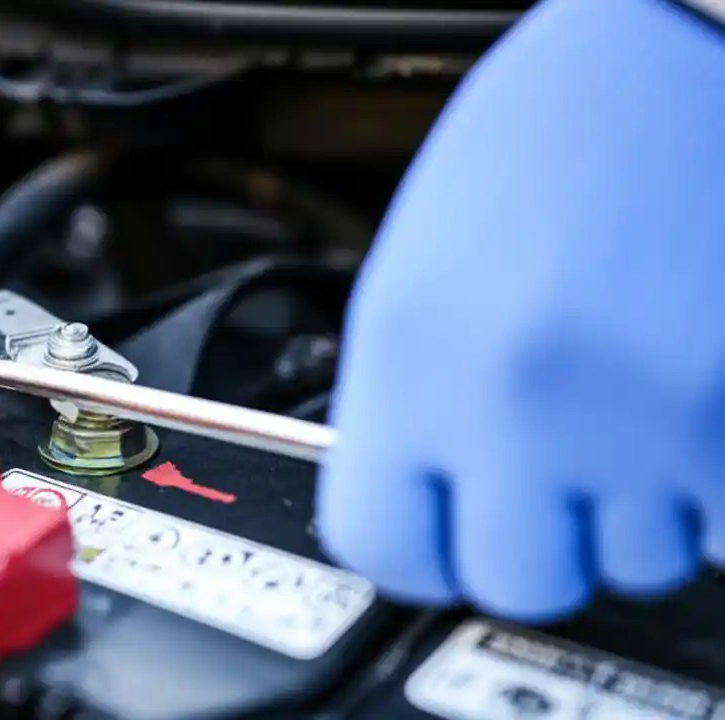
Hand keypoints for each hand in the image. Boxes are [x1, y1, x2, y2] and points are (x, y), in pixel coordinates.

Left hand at [318, 0, 724, 620]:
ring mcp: (638, 420)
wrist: (694, 38)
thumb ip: (419, 391)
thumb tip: (427, 485)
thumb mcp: (430, 259)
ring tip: (644, 395)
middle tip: (563, 472)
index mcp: (410, 351)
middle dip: (546, 540)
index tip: (446, 534)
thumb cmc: (565, 126)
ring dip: (644, 505)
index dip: (420, 551)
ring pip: (638, 559)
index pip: (377, 542)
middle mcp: (514, 400)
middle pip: (516, 579)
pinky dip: (719, 490)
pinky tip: (701, 402)